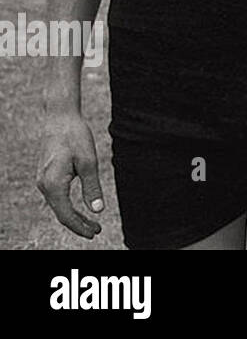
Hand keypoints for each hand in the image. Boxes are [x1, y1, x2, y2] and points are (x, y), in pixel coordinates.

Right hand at [37, 111, 104, 238]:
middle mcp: (44, 185)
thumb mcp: (89, 162)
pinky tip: (80, 208)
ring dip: (74, 216)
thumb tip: (98, 210)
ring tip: (92, 223)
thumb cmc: (75, 137)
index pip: (66, 215)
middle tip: (97, 231)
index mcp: (53, 184)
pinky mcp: (46, 175)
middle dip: (78, 224)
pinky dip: (68, 206)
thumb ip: (92, 187)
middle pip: (61, 213)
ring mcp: (43, 181)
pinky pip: (56, 197)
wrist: (60, 118)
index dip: (80, 227)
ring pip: (58, 206)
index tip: (95, 233)